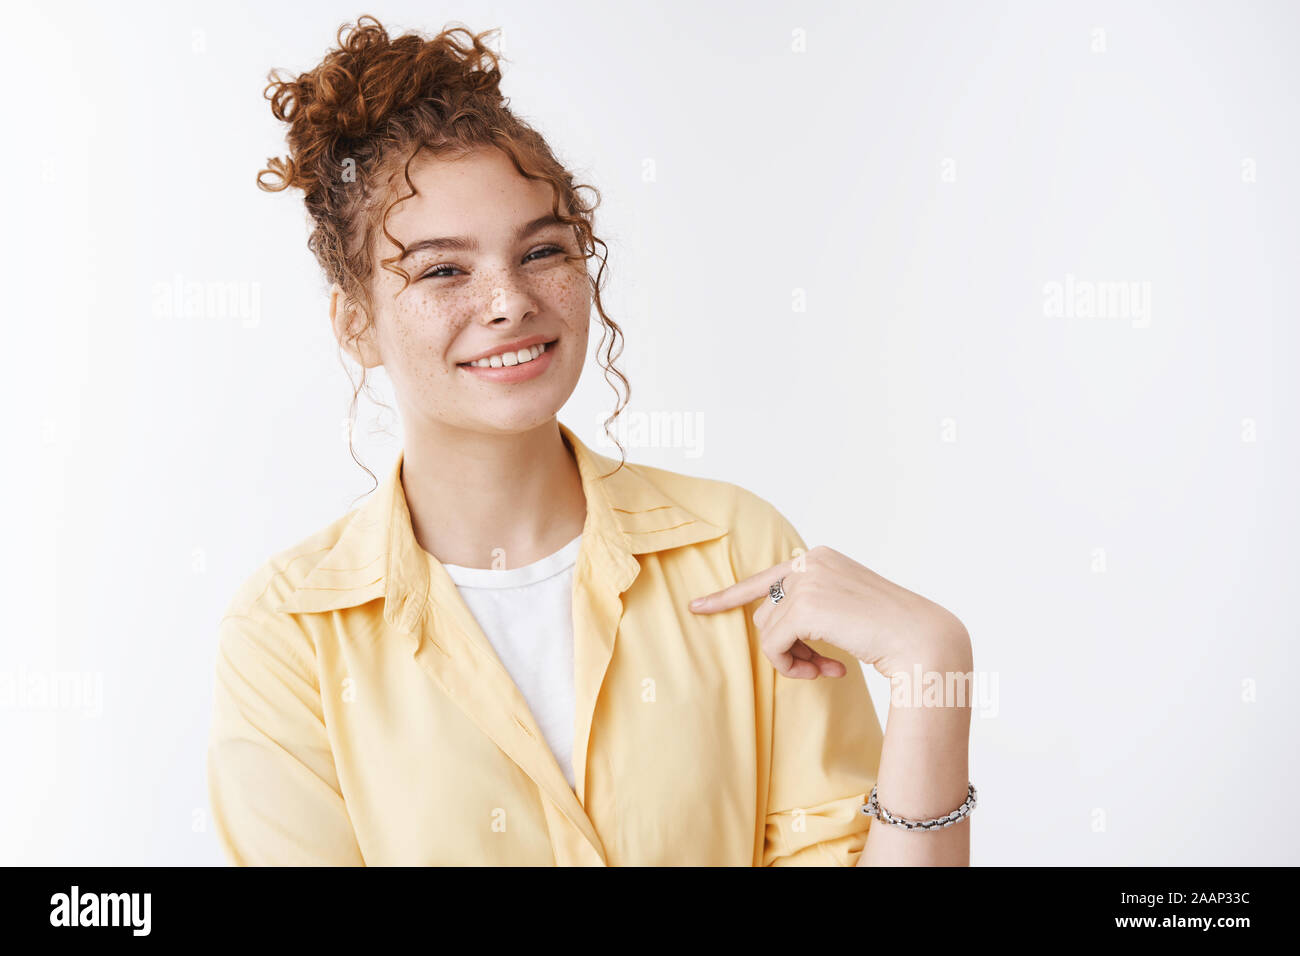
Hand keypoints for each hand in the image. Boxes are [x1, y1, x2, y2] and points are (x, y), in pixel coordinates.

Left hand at [689, 545, 967, 679]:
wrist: (923, 641)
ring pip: (766, 631)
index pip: (764, 577)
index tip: (697, 607)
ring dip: (792, 660)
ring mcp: (806, 580)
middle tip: (819, 668)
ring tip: (825, 670)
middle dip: (787, 646)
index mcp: (820, 557)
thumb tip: (771, 627)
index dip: (727, 596)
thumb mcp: (847, 608)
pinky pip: (773, 646)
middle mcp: (810, 560)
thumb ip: (812, 606)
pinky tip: (828, 672)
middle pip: (766, 613)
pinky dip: (791, 667)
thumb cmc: (892, 633)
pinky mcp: (804, 605)